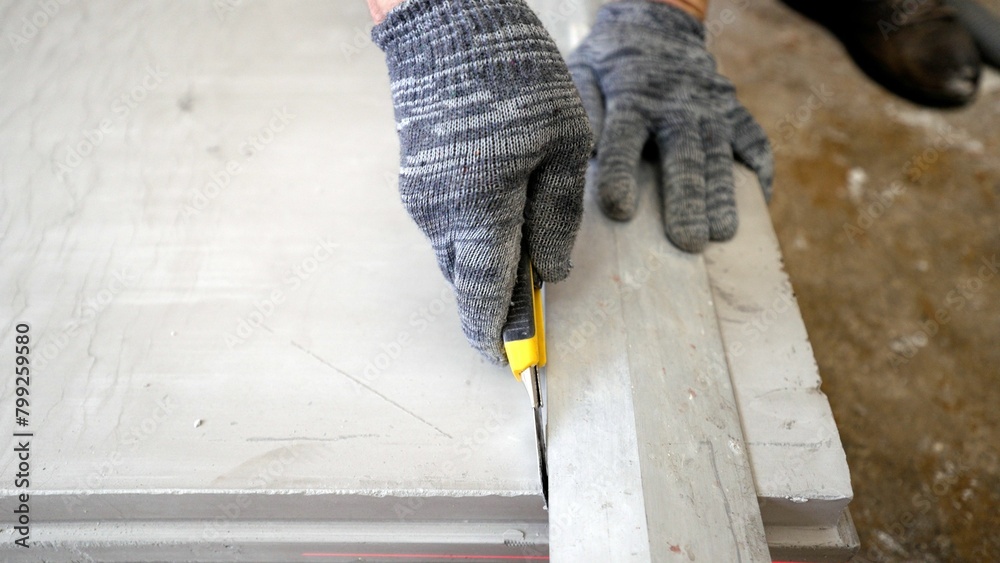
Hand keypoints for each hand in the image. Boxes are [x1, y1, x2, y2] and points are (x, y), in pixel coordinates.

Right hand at [372, 0, 591, 362]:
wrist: (448, 26)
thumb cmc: (515, 76)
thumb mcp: (564, 143)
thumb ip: (557, 216)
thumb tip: (552, 273)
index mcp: (481, 208)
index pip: (484, 292)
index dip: (496, 332)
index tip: (508, 361)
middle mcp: (439, 213)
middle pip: (468, 281)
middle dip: (497, 297)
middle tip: (532, 302)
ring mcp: (420, 197)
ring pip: (456, 254)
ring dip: (486, 262)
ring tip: (524, 241)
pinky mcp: (413, 180)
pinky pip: (445, 225)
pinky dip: (472, 232)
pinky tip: (499, 206)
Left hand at [568, 0, 772, 251]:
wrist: (657, 22)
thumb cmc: (610, 60)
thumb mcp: (583, 70)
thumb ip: (581, 106)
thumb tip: (586, 147)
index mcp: (633, 97)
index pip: (625, 139)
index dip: (620, 175)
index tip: (619, 210)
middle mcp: (676, 105)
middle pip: (683, 157)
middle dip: (686, 200)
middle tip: (687, 242)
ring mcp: (710, 107)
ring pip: (718, 156)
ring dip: (722, 196)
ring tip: (722, 234)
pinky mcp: (732, 109)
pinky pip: (753, 139)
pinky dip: (760, 168)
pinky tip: (761, 201)